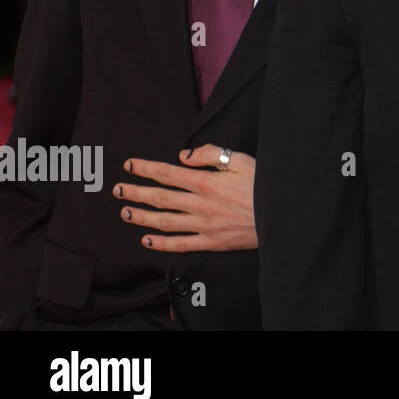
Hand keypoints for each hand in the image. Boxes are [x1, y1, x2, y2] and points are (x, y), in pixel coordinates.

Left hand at [115, 145, 256, 251]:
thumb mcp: (241, 160)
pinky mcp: (211, 242)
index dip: (146, 169)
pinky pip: (180, 244)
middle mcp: (200, 204)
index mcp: (206, 182)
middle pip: (160, 198)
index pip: (168, 173)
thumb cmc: (262, 185)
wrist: (280, 215)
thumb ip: (211, 154)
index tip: (130, 166)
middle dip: (136, 192)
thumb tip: (184, 156)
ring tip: (126, 212)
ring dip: (142, 217)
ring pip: (164, 221)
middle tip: (118, 190)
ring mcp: (203, 225)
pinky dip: (161, 243)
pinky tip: (147, 240)